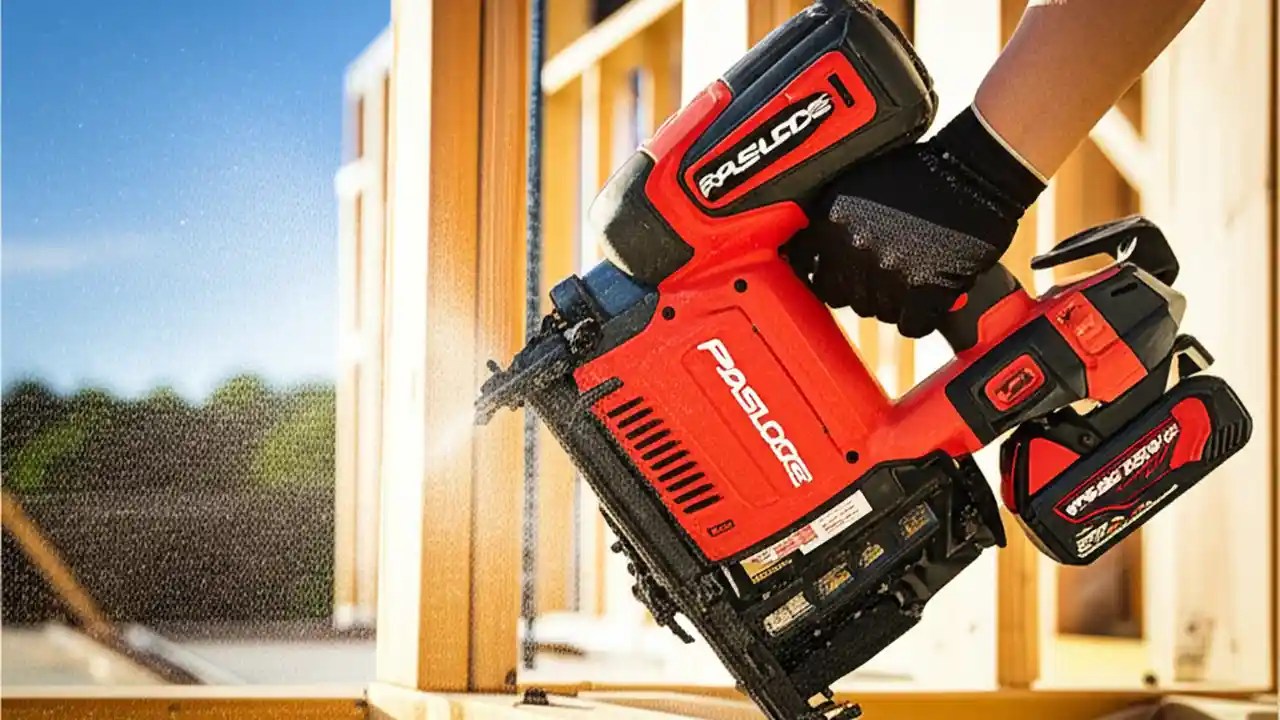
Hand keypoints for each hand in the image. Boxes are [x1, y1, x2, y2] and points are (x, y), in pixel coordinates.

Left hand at [786, 106, 1044, 337]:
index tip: (834, 273)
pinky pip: (911, 325)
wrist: (976, 173)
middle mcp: (852, 247)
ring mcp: (888, 271)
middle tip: (883, 271)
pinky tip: (930, 295)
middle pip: (840, 295)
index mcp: (831, 218)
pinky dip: (921, 316)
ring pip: (875, 311)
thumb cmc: (921, 174)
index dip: (823, 271)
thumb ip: (831, 218)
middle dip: (859, 287)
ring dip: (891, 300)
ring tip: (911, 274)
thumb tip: (809, 250)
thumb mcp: (859, 183)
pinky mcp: (924, 290)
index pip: (805, 265)